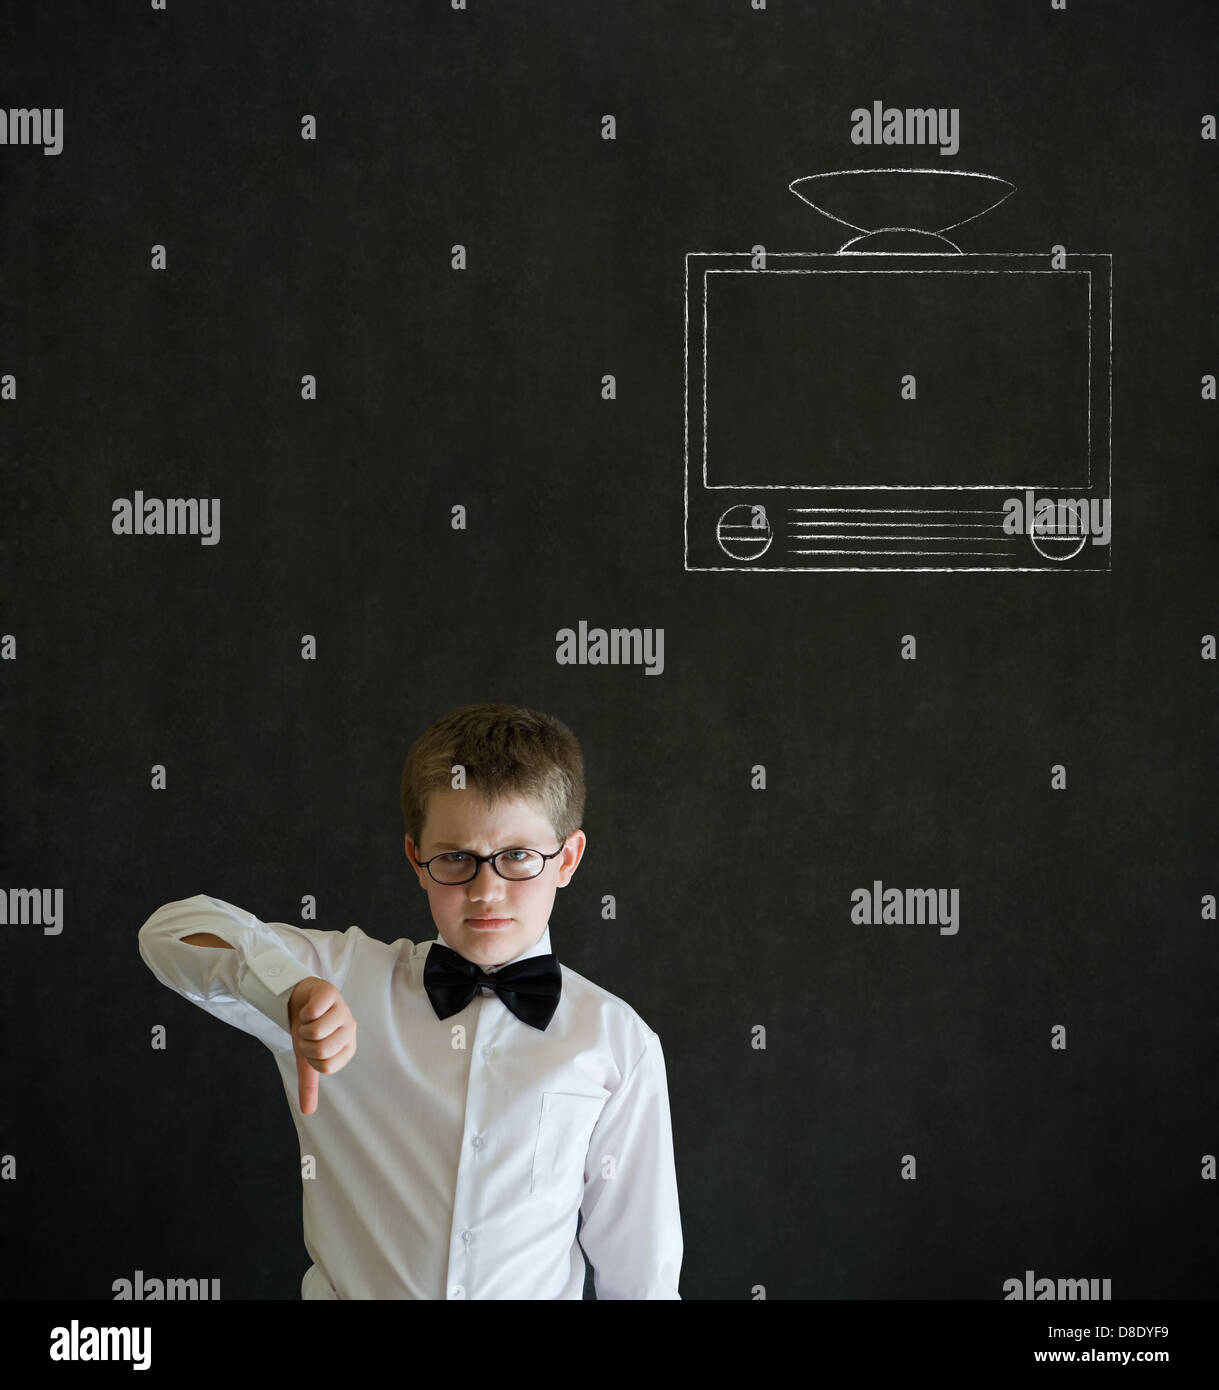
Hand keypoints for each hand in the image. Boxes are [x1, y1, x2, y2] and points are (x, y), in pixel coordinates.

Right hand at [287, 977, 357, 1115]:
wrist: (301, 1000)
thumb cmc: (309, 1030)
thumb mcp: (307, 1058)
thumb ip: (309, 1083)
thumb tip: (307, 1112)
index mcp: (347, 1048)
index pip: (326, 1066)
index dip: (310, 1059)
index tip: (311, 1048)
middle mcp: (350, 1029)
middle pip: (321, 1050)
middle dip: (305, 1044)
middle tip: (307, 1034)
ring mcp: (343, 1010)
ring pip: (316, 1031)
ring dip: (303, 1028)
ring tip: (307, 1022)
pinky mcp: (331, 993)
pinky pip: (313, 1011)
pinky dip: (303, 1012)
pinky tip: (309, 1008)